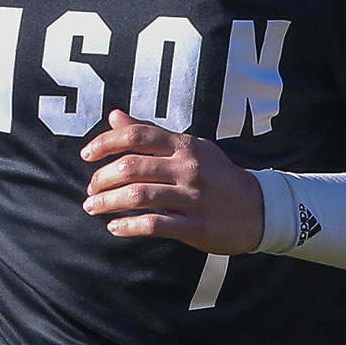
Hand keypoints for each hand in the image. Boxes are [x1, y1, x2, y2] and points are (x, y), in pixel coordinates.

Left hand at [80, 109, 264, 254]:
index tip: (86, 155)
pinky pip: (154, 225)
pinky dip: (128, 226)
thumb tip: (115, 116)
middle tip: (90, 190)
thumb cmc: (217, 175)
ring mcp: (193, 197)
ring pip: (138, 196)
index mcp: (185, 145)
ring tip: (93, 208)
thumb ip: (150, 134)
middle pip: (132, 166)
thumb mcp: (189, 148)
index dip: (105, 142)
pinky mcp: (196, 226)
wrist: (259, 208)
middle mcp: (188, 167)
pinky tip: (115, 228)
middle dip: (102, 178)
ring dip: (108, 203)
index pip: (137, 135)